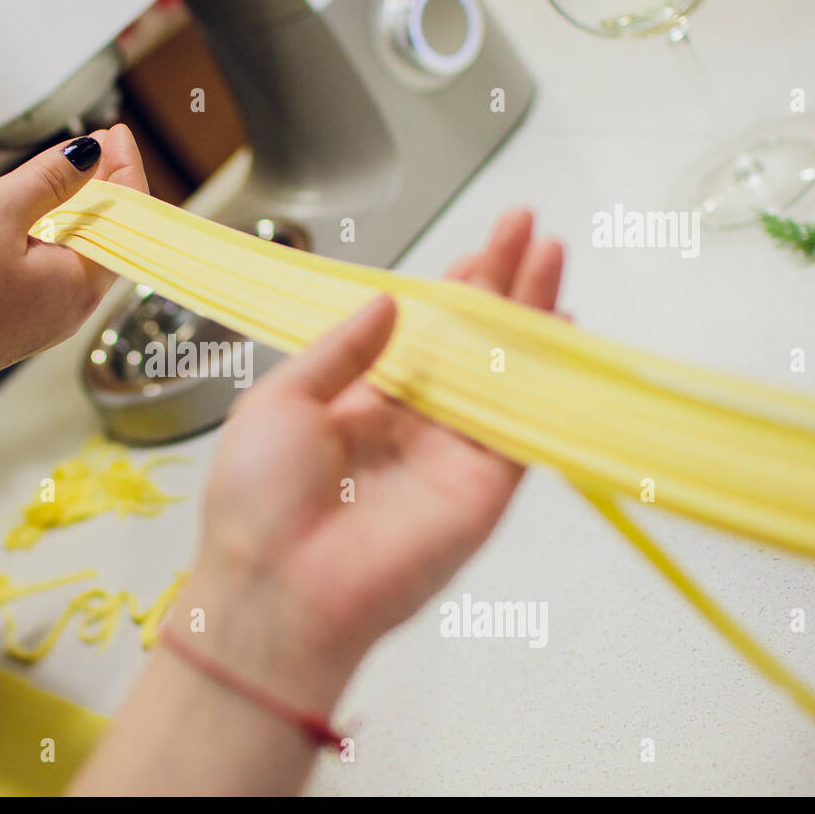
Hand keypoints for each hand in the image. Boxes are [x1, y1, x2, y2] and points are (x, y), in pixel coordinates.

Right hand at [0, 124, 148, 379]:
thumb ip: (49, 179)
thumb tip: (88, 155)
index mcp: (79, 283)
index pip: (124, 216)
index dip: (124, 168)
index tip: (115, 133)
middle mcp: (68, 308)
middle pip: (102, 237)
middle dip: (102, 188)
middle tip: (97, 145)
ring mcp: (40, 320)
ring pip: (71, 255)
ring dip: (74, 211)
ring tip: (67, 174)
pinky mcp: (10, 323)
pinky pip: (43, 273)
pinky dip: (48, 237)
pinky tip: (32, 217)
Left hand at [190, 210, 564, 685]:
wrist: (275, 587)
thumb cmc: (256, 499)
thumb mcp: (280, 400)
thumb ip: (340, 350)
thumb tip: (390, 300)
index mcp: (359, 405)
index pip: (419, 334)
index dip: (450, 287)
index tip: (478, 243)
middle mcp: (411, 425)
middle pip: (469, 343)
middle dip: (499, 283)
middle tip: (526, 226)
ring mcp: (450, 456)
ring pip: (504, 374)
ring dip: (530, 315)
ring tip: (550, 253)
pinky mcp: (481, 489)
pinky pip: (523, 426)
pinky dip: (545, 378)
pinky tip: (558, 327)